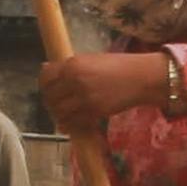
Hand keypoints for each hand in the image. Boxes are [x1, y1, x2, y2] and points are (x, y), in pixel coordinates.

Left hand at [39, 50, 174, 131]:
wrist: (142, 77)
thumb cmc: (119, 66)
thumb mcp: (91, 60)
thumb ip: (70, 67)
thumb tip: (46, 68)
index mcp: (72, 64)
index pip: (45, 77)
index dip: (44, 85)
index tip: (49, 89)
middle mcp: (75, 80)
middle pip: (49, 96)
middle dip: (51, 102)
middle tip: (57, 106)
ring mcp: (83, 97)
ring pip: (59, 112)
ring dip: (59, 115)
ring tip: (65, 115)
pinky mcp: (93, 112)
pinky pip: (73, 122)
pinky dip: (70, 125)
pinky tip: (73, 124)